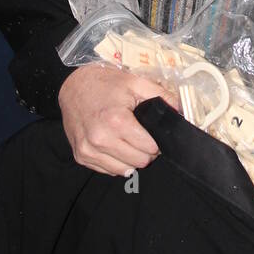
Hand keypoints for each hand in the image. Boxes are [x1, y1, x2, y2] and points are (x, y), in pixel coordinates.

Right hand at [59, 62, 177, 176]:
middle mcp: (100, 139)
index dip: (155, 142)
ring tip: (127, 140)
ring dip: (130, 159)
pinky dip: (115, 161)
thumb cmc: (105, 84)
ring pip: (125, 171)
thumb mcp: (136, 83)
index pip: (150, 149)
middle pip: (139, 162)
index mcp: (116, 121)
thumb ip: (162, 96)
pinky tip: (114, 145)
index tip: (151, 133)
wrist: (73, 86)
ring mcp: (88, 150)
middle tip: (141, 136)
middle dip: (145, 151)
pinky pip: (108, 170)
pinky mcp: (81, 156)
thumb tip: (181, 112)